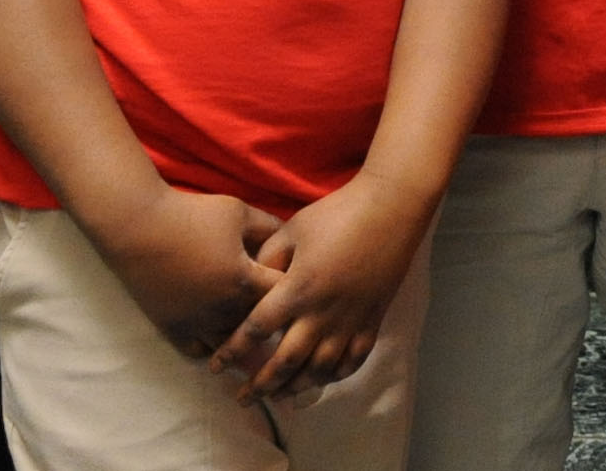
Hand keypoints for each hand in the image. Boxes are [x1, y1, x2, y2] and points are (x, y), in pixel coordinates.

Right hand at [89, 184, 283, 354]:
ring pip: (232, 347)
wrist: (139, 226)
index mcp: (244, 282)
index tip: (300, 286)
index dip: (295, 291)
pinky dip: (213, 347)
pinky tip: (221, 340)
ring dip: (245, 343)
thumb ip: (270, 227)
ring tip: (260, 344)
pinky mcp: (173, 328)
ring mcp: (196, 324)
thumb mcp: (239, 212)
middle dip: (274, 323)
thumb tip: (291, 237)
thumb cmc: (192, 215)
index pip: (283, 296)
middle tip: (288, 322)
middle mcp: (223, 310)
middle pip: (261, 327)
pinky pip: (200, 351)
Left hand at [209, 168, 434, 400]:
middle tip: (243, 397)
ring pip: (319, 369)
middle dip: (260, 384)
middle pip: (286, 362)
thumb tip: (250, 282)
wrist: (390, 208)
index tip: (215, 365)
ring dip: (295, 387)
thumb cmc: (336, 213)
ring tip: (278, 395)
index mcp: (297, 289)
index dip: (232, 351)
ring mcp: (350, 320)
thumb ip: (268, 260)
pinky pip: (353, 360)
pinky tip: (321, 379)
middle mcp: (322, 313)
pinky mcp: (372, 320)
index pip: (256, 330)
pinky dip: (335, 376)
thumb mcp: (293, 230)